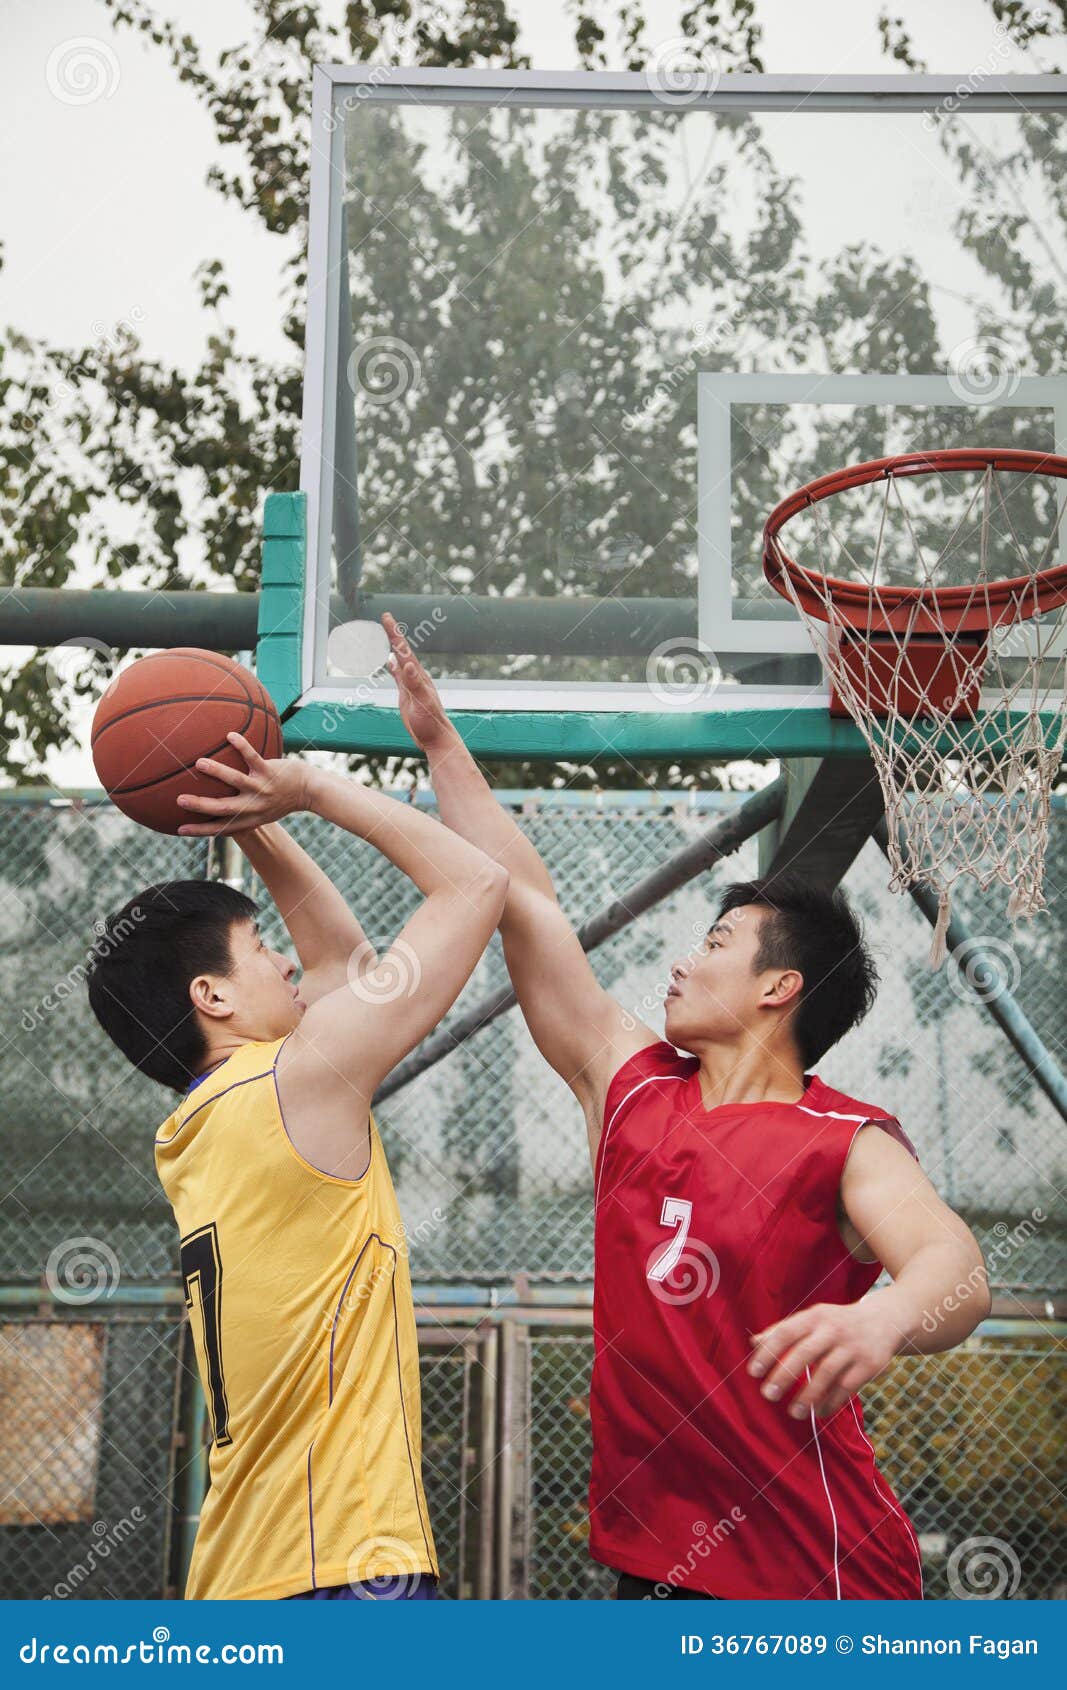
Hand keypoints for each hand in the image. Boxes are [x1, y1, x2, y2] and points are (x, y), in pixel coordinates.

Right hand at [176, 732, 310, 834]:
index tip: (180, 829)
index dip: (201, 830)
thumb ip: (242, 812)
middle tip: (179, 799)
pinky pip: (253, 757)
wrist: (309, 791)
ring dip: (218, 772)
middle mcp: (254, 806)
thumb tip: (216, 810)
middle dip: (201, 806)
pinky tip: (230, 735)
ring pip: (236, 781)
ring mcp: (262, 788)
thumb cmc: (281, 800)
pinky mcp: (270, 771)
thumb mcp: (262, 813)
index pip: (222, 828)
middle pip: (224, 809)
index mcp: (250, 819)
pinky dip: (242, 746)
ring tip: (199, 763)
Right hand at [383, 612, 454, 753]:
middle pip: (402, 650)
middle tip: (385, 616)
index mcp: (417, 676)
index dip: (394, 633)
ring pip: (399, 661)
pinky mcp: (407, 695)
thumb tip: (407, 664)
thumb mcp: (422, 703)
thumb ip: (415, 684)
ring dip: (393, 647)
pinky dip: (392, 667)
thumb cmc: (431, 723)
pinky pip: (398, 676)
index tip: (386, 617)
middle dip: (393, 633)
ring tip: (387, 634)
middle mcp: (415, 677)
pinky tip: (389, 662)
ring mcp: (411, 686)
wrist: (436, 739)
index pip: (404, 650)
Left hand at [747, 1295, 902, 1419]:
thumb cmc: (835, 1323)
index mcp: (815, 1316)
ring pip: (828, 1373)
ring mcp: (853, 1347)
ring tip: (793, 1413)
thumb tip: (753, 1343)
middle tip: (768, 1395)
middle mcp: (833, 1329)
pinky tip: (818, 1413)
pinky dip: (831, 1403)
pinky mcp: (870, 1365)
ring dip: (808, 1396)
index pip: (787, 1332)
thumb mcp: (812, 1319)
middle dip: (785, 1375)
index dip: (769, 1352)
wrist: (883, 1321)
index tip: (753, 1372)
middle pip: (806, 1352)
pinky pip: (847, 1388)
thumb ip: (783, 1331)